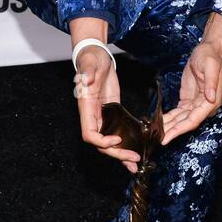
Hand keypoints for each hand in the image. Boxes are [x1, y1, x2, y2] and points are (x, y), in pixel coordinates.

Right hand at [73, 44, 140, 173]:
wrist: (97, 56)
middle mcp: (93, 117)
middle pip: (102, 144)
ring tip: (136, 165)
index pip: (90, 134)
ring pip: (109, 143)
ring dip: (121, 155)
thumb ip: (88, 72)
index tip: (117, 139)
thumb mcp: (90, 64)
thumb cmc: (91, 59)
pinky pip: (117, 134)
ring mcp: (103, 117)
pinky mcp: (113, 113)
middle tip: (134, 159)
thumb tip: (88, 79)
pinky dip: (125, 145)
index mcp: (86, 109)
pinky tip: (135, 152)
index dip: (102, 141)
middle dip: (117, 154)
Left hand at [160, 12, 221, 145]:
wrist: (209, 50)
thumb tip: (211, 98)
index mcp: (211, 102)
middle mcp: (204, 106)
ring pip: (181, 120)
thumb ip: (211, 83)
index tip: (168, 137)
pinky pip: (178, 113)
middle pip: (186, 123)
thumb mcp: (211, 67)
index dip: (180, 129)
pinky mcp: (188, 100)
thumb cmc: (211, 57)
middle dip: (172, 131)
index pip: (193, 120)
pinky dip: (169, 118)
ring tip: (155, 133)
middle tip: (157, 139)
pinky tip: (159, 122)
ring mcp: (196, 104)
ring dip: (169, 126)